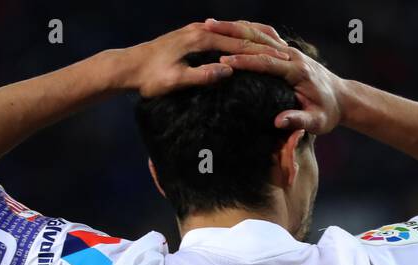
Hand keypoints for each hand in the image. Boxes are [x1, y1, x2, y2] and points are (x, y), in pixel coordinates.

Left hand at [116, 21, 290, 97]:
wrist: (129, 66)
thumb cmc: (150, 78)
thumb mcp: (174, 81)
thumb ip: (200, 76)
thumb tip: (226, 71)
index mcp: (200, 40)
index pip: (239, 45)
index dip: (262, 53)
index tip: (283, 60)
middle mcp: (201, 30)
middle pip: (240, 35)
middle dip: (265, 44)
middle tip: (289, 53)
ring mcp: (197, 31)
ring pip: (234, 33)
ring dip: (255, 40)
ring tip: (277, 48)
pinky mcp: (193, 35)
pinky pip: (225, 35)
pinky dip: (241, 39)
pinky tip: (251, 46)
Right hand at [203, 19, 346, 133]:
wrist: (342, 98)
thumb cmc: (328, 113)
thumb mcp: (317, 122)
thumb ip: (298, 121)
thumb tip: (278, 121)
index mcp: (298, 71)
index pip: (267, 63)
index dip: (245, 61)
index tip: (223, 60)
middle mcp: (293, 56)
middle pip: (259, 40)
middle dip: (232, 34)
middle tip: (208, 30)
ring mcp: (289, 51)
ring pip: (259, 34)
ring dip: (234, 28)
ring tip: (210, 25)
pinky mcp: (286, 52)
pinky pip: (263, 37)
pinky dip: (245, 31)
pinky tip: (228, 30)